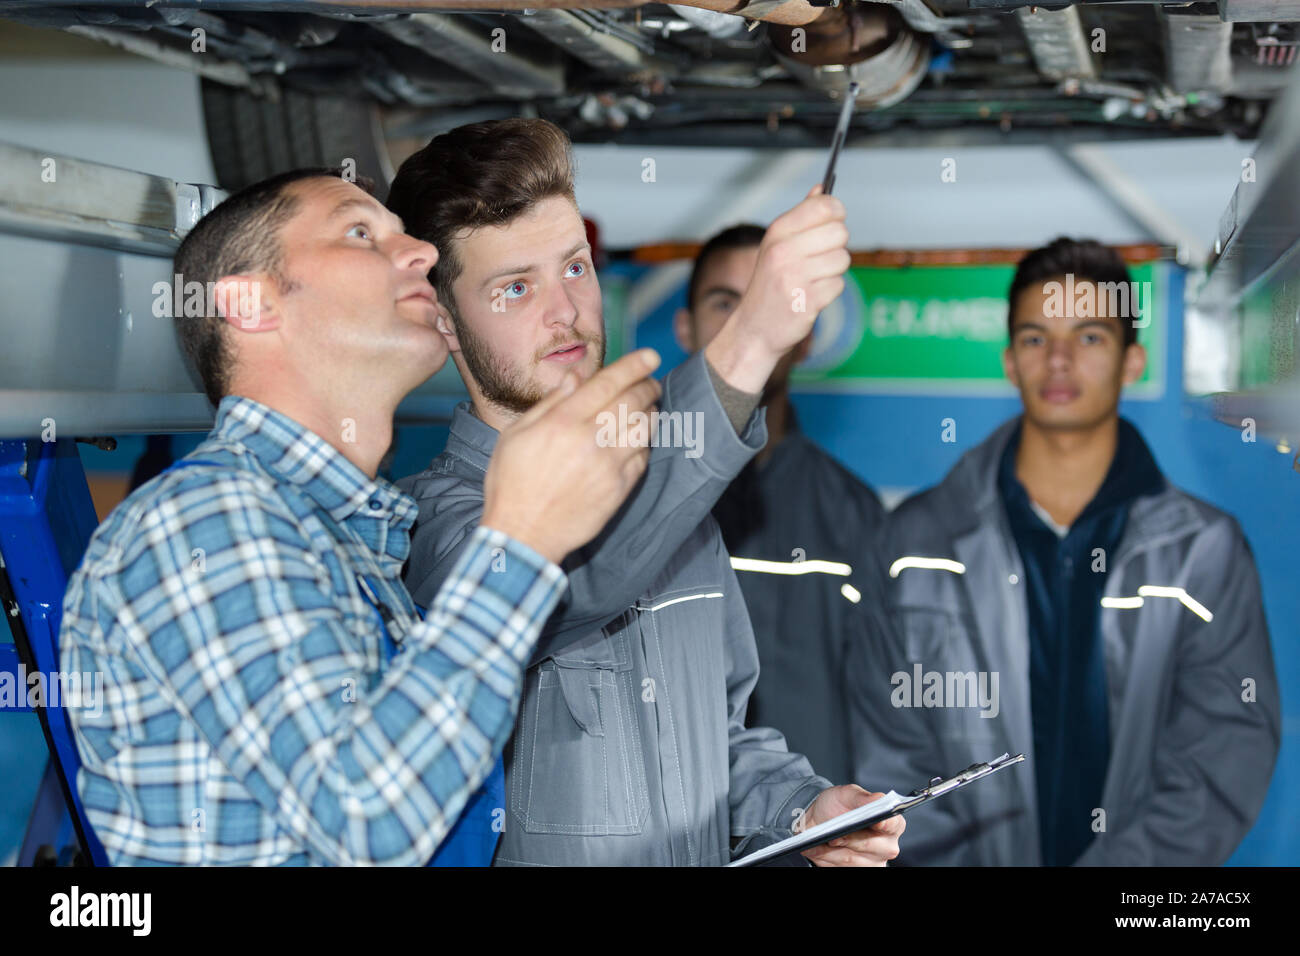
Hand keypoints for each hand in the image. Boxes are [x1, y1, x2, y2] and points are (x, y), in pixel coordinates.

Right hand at [480, 348, 661, 564]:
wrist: (523, 534)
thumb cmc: (512, 483)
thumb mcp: (516, 435)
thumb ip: (550, 403)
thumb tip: (575, 378)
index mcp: (562, 422)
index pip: (607, 383)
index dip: (633, 366)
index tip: (650, 356)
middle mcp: (589, 440)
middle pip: (632, 401)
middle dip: (647, 384)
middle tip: (651, 380)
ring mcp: (608, 466)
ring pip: (644, 428)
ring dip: (651, 412)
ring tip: (649, 406)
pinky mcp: (619, 489)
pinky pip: (643, 458)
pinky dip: (645, 443)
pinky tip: (639, 439)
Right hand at [703, 184, 848, 393]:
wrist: (754, 328)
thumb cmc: (770, 283)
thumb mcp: (777, 244)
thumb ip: (801, 216)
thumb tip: (821, 190)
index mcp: (777, 232)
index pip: (824, 206)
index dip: (837, 212)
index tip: (833, 221)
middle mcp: (784, 251)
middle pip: (839, 232)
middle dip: (836, 245)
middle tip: (821, 256)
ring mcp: (795, 277)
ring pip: (842, 259)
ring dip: (834, 270)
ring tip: (813, 277)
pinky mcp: (807, 301)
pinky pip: (838, 285)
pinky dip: (829, 291)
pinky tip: (812, 294)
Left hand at [798, 784, 903, 866]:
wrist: (819, 821)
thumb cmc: (837, 806)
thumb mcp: (848, 794)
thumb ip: (863, 797)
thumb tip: (878, 799)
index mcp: (892, 823)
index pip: (894, 824)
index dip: (885, 823)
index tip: (877, 821)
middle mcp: (887, 846)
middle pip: (867, 844)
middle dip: (847, 837)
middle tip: (834, 832)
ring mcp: (873, 862)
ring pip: (849, 858)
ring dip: (832, 848)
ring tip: (822, 838)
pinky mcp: (858, 870)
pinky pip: (838, 866)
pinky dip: (825, 856)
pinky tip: (820, 847)